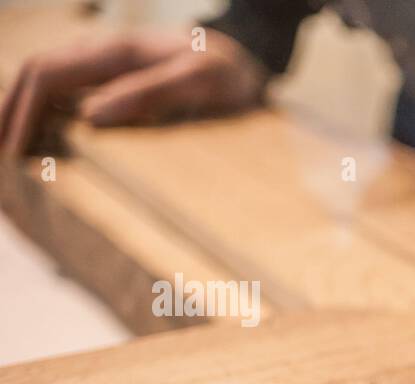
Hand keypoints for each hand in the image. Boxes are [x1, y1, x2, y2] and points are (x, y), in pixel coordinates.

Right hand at [0, 30, 266, 156]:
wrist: (250, 64)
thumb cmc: (229, 74)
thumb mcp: (199, 81)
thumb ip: (150, 93)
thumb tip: (91, 116)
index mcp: (114, 53)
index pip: (46, 75)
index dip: (22, 112)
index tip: (14, 152)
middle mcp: (102, 54)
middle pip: (35, 76)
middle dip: (9, 112)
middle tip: (4, 158)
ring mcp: (107, 67)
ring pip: (47, 83)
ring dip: (23, 113)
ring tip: (14, 153)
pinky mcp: (117, 81)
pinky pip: (69, 93)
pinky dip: (47, 116)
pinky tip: (47, 145)